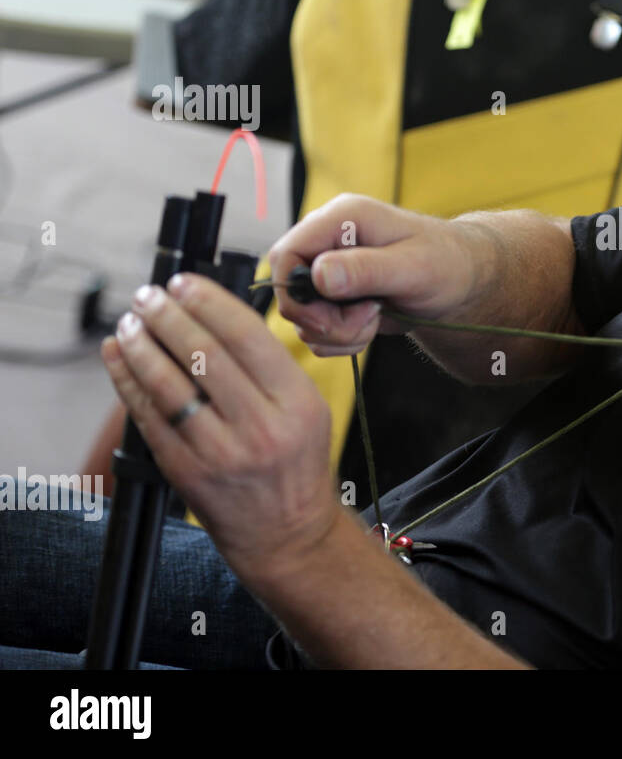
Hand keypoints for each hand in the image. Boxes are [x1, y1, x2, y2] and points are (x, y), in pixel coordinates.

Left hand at [100, 275, 338, 579]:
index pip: (246, 336)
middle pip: (203, 354)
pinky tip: (118, 357)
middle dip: (167, 316)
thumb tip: (209, 314)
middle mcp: (261, 427)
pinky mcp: (186, 472)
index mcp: (297, 403)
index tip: (184, 283)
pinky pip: (148, 417)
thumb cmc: (296, 465)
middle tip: (148, 296)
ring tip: (129, 322)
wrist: (288, 534)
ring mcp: (221, 452)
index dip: (208, 301)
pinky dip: (127, 380)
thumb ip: (268, 366)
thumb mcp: (307, 409)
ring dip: (140, 344)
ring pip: (168, 383)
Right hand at [267, 193, 477, 356]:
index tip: (330, 317)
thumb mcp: (413, 268)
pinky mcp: (333, 296)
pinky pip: (316, 330)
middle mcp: (327, 241)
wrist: (462, 282)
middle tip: (366, 319)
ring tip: (376, 317)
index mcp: (341, 219)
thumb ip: (366, 270)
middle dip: (323, 319)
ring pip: (302, 316)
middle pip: (289, 290)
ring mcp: (328, 270)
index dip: (296, 293)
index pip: (285, 255)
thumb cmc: (447, 264)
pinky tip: (371, 325)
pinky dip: (340, 339)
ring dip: (337, 332)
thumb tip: (319, 274)